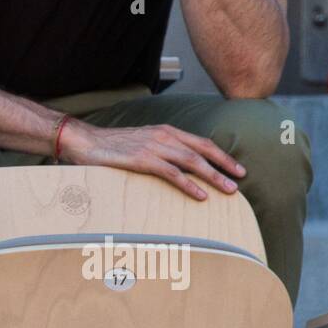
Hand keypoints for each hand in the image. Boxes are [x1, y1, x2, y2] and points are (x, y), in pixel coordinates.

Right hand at [57, 117, 245, 200]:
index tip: (236, 168)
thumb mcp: (140, 145)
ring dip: (213, 176)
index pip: (201, 142)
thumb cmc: (109, 147)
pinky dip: (189, 184)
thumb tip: (172, 167)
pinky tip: (200, 195)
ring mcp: (154, 147)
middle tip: (241, 180)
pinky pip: (172, 173)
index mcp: (166, 131)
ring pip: (192, 161)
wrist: (85, 141)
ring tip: (228, 190)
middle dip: (225, 165)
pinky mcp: (142, 160)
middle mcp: (165, 136)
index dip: (221, 155)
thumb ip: (158, 151)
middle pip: (203, 150)